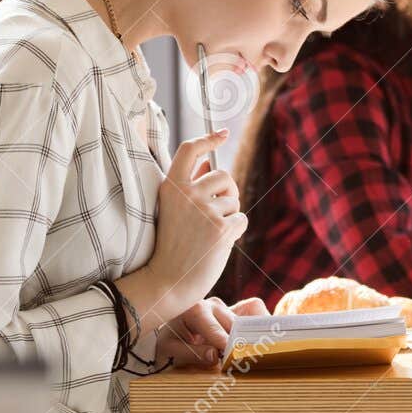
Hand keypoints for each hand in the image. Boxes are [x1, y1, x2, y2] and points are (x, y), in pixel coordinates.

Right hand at [115, 130, 243, 334]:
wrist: (169, 279)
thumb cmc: (173, 244)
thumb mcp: (173, 210)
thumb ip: (190, 185)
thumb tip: (210, 162)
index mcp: (170, 186)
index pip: (189, 150)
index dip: (208, 139)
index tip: (222, 133)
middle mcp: (186, 193)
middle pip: (223, 175)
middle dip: (228, 193)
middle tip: (215, 214)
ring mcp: (203, 209)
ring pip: (234, 200)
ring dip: (229, 215)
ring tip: (209, 234)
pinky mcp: (221, 227)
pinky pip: (241, 219)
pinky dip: (235, 231)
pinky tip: (218, 244)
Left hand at [154, 296, 266, 367]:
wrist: (171, 330)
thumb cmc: (169, 342)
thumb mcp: (169, 351)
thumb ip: (191, 353)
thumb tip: (215, 356)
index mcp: (193, 310)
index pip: (214, 330)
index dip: (224, 345)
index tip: (232, 357)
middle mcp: (212, 304)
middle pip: (234, 326)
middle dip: (239, 344)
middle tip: (242, 362)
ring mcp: (227, 305)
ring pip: (248, 320)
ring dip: (251, 336)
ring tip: (254, 352)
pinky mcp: (239, 307)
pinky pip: (256, 310)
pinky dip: (260, 324)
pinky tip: (257, 339)